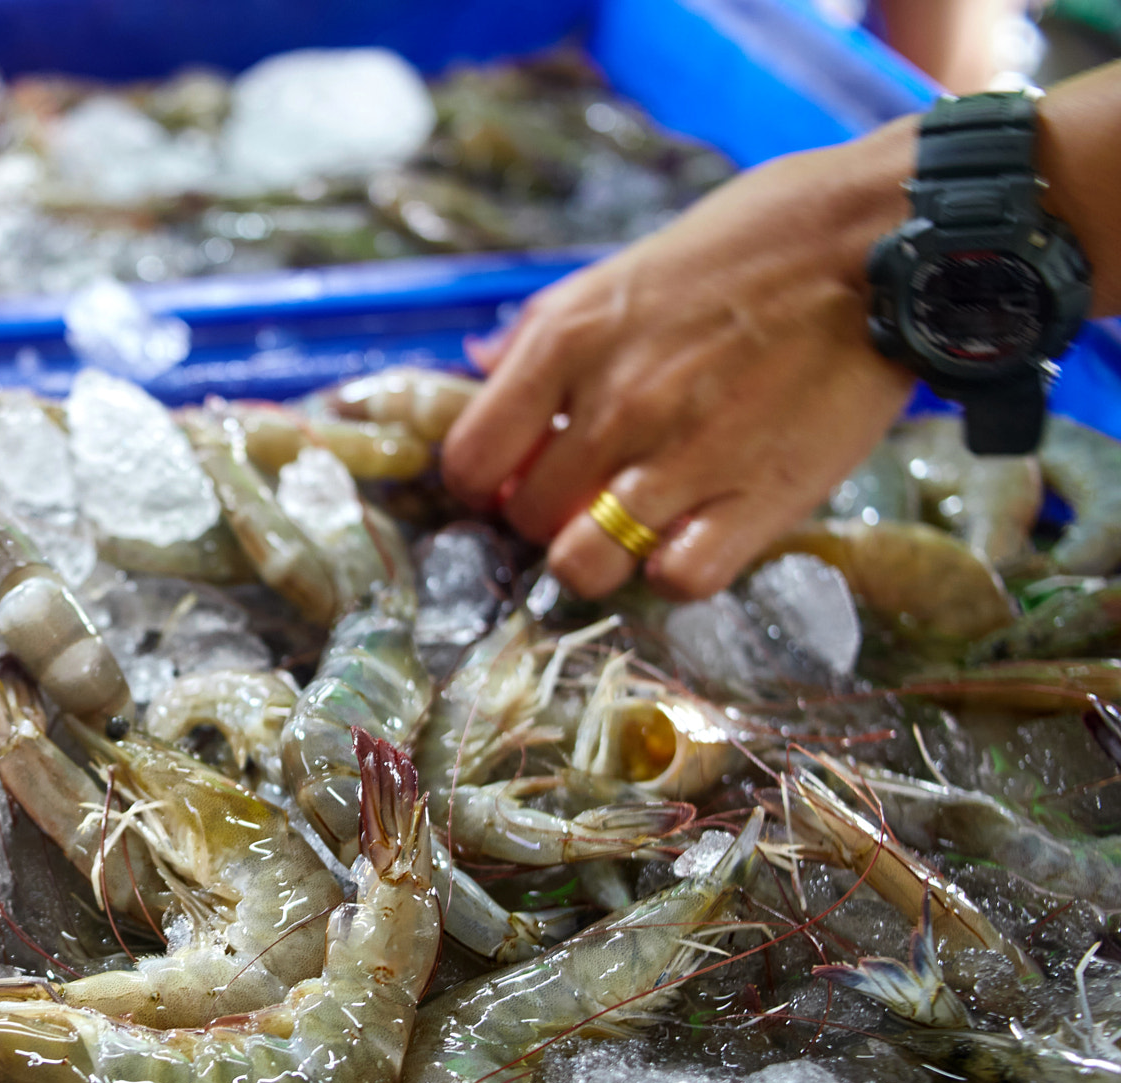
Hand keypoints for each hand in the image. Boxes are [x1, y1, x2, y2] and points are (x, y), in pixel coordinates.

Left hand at [442, 120, 920, 600]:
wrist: (880, 237)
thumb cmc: (753, 243)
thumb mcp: (622, 270)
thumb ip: (544, 332)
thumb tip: (480, 369)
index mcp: (568, 342)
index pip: (467, 460)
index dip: (483, 480)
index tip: (513, 473)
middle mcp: (614, 405)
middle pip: (524, 520)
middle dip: (544, 517)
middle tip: (586, 493)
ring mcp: (684, 457)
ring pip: (582, 566)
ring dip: (596, 556)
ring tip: (629, 525)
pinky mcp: (759, 498)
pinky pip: (678, 579)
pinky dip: (676, 570)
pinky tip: (694, 533)